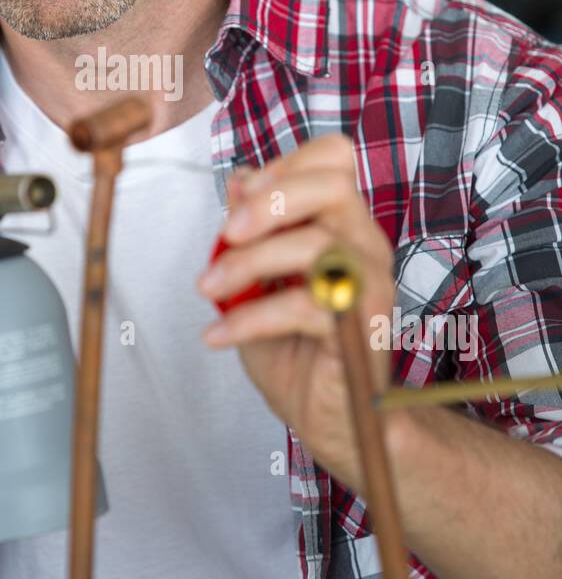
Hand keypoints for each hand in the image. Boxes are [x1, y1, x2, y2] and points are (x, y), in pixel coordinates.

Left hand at [196, 134, 395, 491]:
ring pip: (315, 245)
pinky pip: (305, 306)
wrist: (329, 419)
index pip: (333, 159)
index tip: (240, 198)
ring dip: (248, 263)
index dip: (285, 165)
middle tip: (226, 234)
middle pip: (333, 186)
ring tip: (208, 289)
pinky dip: (250, 317)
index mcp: (344, 224)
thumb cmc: (296, 349)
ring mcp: (370, 285)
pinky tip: (219, 334)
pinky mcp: (362, 328)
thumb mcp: (258, 282)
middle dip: (270, 201)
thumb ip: (250, 232)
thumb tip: (236, 179)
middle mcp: (365, 245)